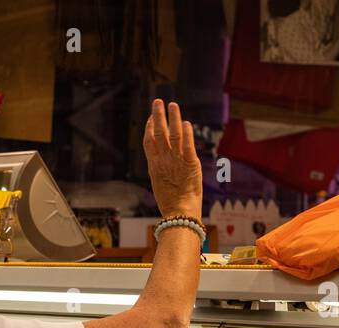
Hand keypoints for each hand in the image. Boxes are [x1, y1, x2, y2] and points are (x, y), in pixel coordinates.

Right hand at [144, 99, 202, 221]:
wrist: (179, 213)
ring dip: (172, 118)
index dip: (149, 128)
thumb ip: (160, 170)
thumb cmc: (171, 203)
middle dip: (158, 116)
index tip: (151, 117)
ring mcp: (175, 161)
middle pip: (158, 134)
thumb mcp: (160, 185)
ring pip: (172, 135)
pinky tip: (186, 123)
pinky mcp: (189, 164)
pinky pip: (187, 145)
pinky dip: (186, 133)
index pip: (149, 142)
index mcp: (154, 166)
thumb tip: (158, 163)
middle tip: (158, 102)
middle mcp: (163, 161)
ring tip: (172, 105)